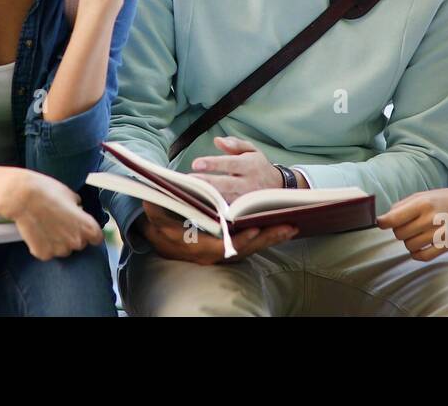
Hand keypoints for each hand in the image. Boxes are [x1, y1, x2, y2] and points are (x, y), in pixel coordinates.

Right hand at [1, 170, 103, 260]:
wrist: (22, 197)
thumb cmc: (47, 192)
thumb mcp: (71, 195)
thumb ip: (78, 210)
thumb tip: (77, 213)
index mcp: (88, 227)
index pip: (97, 238)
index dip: (89, 232)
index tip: (82, 227)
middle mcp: (77, 242)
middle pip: (79, 243)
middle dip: (72, 235)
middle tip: (60, 223)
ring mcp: (60, 250)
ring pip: (63, 249)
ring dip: (58, 241)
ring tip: (46, 226)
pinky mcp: (44, 254)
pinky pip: (48, 251)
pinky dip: (43, 245)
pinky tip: (38, 232)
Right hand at [138, 201, 296, 265]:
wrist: (157, 235)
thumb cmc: (158, 218)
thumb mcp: (155, 209)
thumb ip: (163, 203)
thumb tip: (168, 195)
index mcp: (194, 245)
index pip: (221, 246)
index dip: (239, 239)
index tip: (254, 227)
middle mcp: (210, 254)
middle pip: (244, 249)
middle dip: (267, 238)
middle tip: (288, 226)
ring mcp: (220, 253)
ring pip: (250, 248)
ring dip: (271, 237)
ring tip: (292, 225)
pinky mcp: (228, 248)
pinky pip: (250, 244)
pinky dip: (266, 236)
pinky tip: (281, 227)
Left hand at [189, 137, 283, 203]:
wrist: (277, 186)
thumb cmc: (258, 166)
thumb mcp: (251, 150)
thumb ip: (235, 144)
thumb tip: (217, 140)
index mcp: (251, 165)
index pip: (230, 163)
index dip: (213, 164)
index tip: (196, 164)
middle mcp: (249, 182)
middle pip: (226, 184)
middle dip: (207, 182)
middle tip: (190, 180)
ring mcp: (246, 198)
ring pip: (225, 198)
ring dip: (207, 195)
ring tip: (190, 191)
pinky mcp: (243, 210)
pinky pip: (227, 208)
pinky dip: (213, 205)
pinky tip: (199, 201)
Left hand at [376, 187, 447, 261]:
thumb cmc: (444, 199)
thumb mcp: (422, 195)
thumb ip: (401, 206)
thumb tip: (383, 219)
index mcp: (422, 204)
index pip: (392, 219)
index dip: (383, 222)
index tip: (381, 223)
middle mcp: (430, 219)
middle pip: (399, 234)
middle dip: (400, 231)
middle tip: (409, 225)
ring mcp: (439, 234)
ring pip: (409, 246)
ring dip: (409, 241)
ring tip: (418, 233)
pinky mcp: (447, 245)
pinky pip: (423, 257)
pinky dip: (416, 254)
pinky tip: (419, 248)